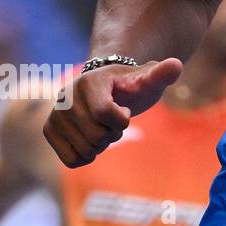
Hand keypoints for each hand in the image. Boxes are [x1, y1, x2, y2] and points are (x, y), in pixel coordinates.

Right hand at [43, 58, 181, 167]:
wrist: (108, 89)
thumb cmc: (132, 86)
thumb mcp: (149, 80)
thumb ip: (162, 74)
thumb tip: (176, 65)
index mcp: (88, 82)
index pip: (106, 115)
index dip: (122, 120)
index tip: (124, 109)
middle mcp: (65, 97)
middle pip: (97, 136)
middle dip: (113, 133)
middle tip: (114, 120)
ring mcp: (54, 114)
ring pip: (85, 150)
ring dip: (101, 145)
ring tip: (102, 127)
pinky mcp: (49, 131)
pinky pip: (71, 160)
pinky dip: (87, 156)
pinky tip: (91, 140)